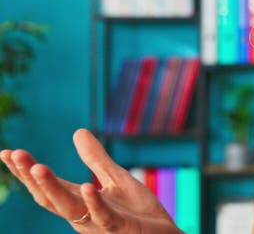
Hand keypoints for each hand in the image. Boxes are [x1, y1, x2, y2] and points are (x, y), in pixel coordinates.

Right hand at [0, 128, 181, 232]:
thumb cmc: (137, 211)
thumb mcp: (115, 178)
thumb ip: (96, 159)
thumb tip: (77, 131)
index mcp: (78, 201)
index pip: (46, 186)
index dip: (26, 172)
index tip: (7, 152)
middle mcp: (82, 214)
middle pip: (49, 197)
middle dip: (31, 177)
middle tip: (14, 155)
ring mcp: (98, 223)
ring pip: (69, 208)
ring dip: (52, 188)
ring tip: (38, 167)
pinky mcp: (119, 227)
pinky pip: (103, 216)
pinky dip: (93, 203)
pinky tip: (86, 187)